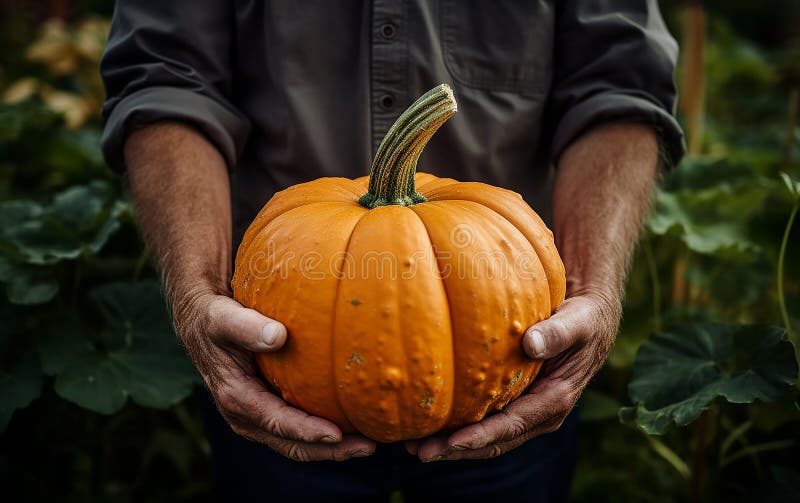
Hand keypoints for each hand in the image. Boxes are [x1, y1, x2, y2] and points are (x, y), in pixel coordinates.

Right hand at [174, 290, 376, 460]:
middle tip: (368, 446)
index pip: (277, 422)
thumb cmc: (214, 318)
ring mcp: (256, 417)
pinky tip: (351, 423)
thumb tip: (278, 336)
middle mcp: (245, 416)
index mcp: (236, 398)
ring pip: (296, 444)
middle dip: (330, 451)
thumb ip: (247, 326)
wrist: (201, 323)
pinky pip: (296, 430)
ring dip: (331, 448)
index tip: (338, 433)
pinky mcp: (266, 411)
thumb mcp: (223, 318)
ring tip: (368, 443)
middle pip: (291, 444)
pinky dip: (322, 433)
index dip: (308, 431)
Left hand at [406, 292, 619, 460]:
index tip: (452, 441)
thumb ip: (558, 333)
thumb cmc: (584, 319)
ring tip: (414, 445)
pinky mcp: (516, 402)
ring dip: (452, 444)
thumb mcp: (579, 322)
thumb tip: (531, 343)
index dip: (482, 436)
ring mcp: (526, 411)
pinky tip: (431, 422)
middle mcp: (540, 414)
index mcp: (555, 401)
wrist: (590, 320)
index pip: (513, 425)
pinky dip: (459, 427)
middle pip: (494, 441)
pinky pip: (486, 421)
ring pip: (487, 437)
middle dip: (456, 449)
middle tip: (419, 450)